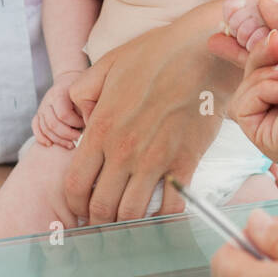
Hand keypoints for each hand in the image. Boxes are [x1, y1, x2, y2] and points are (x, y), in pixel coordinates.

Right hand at [32, 70, 84, 147]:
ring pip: (44, 128)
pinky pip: (35, 127)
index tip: (85, 124)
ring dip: (57, 139)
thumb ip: (85, 107)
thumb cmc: (79, 88)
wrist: (67, 79)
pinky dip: (41, 137)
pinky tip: (50, 144)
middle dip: (66, 135)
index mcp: (59, 93)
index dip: (75, 123)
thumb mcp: (84, 93)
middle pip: (52, 124)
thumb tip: (91, 124)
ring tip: (70, 144)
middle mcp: (47, 100)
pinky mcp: (38, 113)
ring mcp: (41, 107)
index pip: (63, 114)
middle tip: (78, 138)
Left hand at [61, 0, 277, 223]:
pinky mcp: (184, 163)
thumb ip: (82, 93)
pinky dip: (162, 218)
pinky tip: (160, 214)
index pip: (76, 185)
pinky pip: (169, 207)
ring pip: (131, 214)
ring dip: (127, 224)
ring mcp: (154, 160)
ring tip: (129, 222)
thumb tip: (79, 121)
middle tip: (104, 221)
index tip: (83, 207)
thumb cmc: (155, 54)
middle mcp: (123, 150)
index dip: (76, 204)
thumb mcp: (106, 64)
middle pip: (101, 207)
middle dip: (99, 220)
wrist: (201, 52)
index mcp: (101, 128)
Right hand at [206, 0, 277, 170]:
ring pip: (243, 92)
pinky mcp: (270, 143)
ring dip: (264, 72)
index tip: (215, 38)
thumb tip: (264, 1)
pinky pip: (243, 108)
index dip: (243, 55)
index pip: (263, 74)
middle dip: (259, 54)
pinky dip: (263, 90)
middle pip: (249, 79)